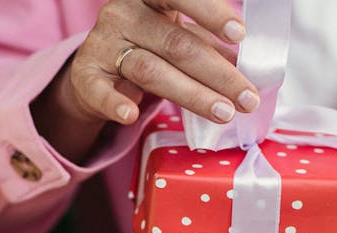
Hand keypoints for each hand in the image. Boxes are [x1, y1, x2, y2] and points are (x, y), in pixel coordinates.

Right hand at [32, 0, 258, 160]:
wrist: (97, 70)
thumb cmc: (148, 47)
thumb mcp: (178, 36)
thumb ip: (210, 46)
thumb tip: (251, 66)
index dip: (210, 13)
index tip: (240, 35)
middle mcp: (124, 14)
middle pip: (175, 44)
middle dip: (217, 73)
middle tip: (247, 98)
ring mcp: (102, 44)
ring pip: (150, 70)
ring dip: (191, 95)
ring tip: (223, 112)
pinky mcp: (85, 75)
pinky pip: (100, 90)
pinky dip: (115, 102)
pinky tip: (131, 115)